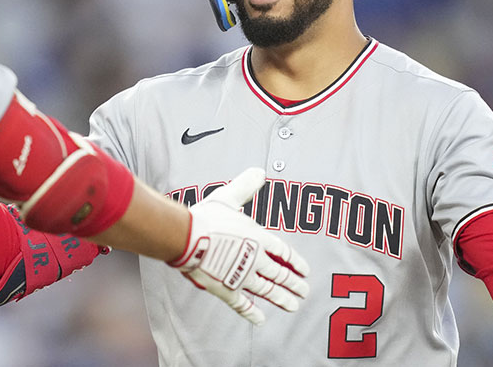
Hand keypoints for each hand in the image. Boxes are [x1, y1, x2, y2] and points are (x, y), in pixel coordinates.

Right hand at [168, 167, 309, 324]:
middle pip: (280, 274)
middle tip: (305, 292)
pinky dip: (252, 313)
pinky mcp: (225, 289)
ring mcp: (241, 276)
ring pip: (267, 291)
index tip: (306, 271)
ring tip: (293, 306)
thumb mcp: (229, 196)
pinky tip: (261, 320)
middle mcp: (255, 259)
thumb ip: (246, 186)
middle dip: (294, 284)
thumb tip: (260, 171)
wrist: (186, 237)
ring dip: (281, 299)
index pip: (284, 252)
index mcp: (258, 238)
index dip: (296, 262)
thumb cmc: (207, 216)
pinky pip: (242, 304)